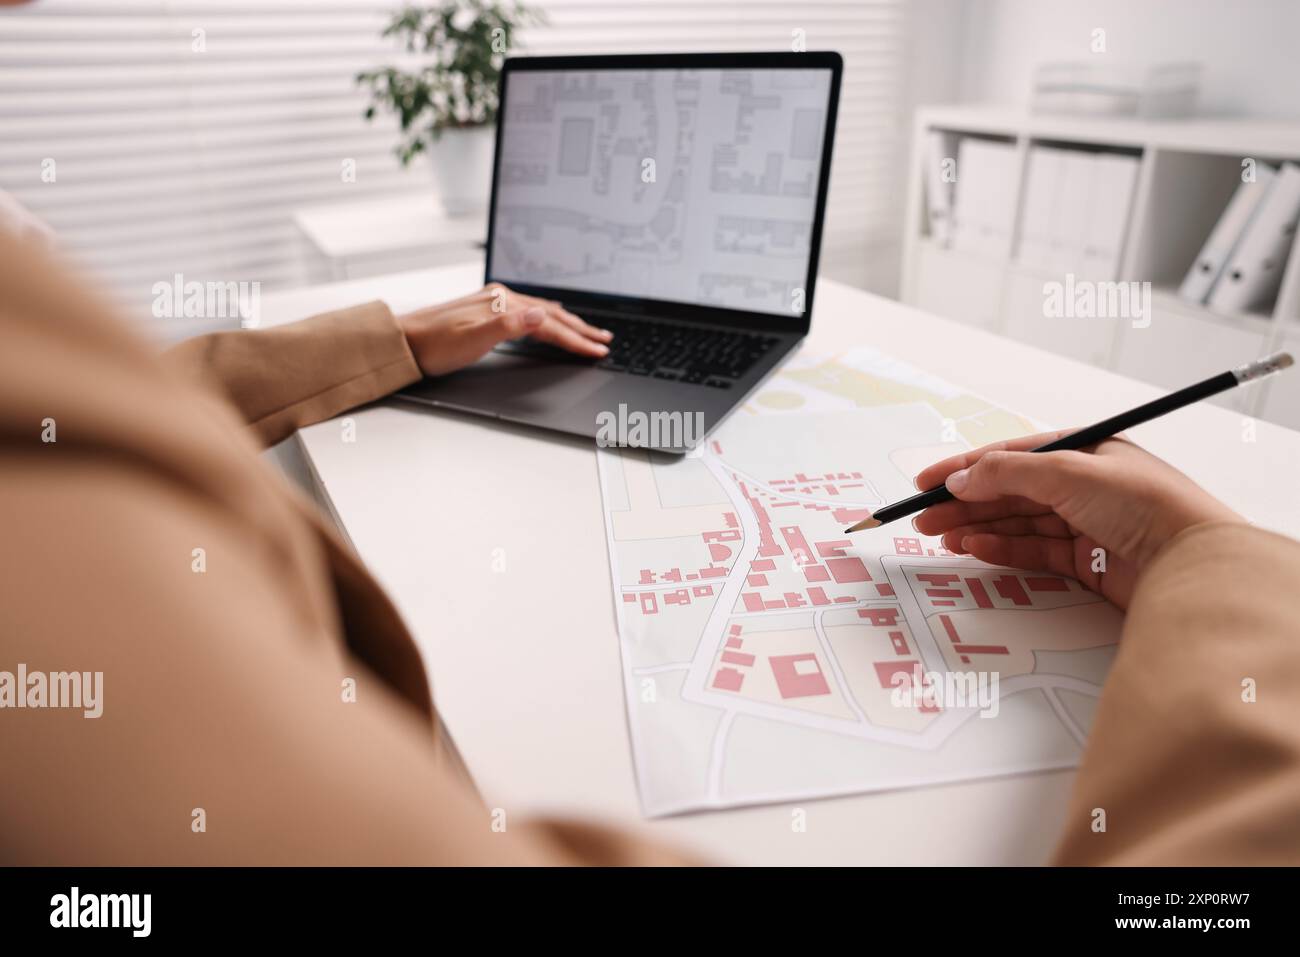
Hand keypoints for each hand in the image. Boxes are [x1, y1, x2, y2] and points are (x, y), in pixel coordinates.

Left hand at [397, 283, 611, 376]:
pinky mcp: (488, 310)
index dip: (576, 340)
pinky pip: (529, 312)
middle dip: (581, 329)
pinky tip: (550, 318)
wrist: (404, 341)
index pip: (550, 324)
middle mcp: (501, 299)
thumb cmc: (434, 344)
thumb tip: (542, 315)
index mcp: (503, 305)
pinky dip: (548, 318)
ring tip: (589, 331)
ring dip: (568, 323)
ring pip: (542, 313)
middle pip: (551, 315)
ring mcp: (495, 303)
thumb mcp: (473, 339)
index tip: (598, 351)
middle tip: (605, 341)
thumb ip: (509, 327)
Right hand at [912, 431, 1241, 608]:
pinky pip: (1031, 551)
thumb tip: (960, 478)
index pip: (1010, 456)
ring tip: (940, 536)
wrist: (1192, 560)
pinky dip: (1000, 550)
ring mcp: (1084, 524)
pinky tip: (973, 550)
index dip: (964, 468)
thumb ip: (1008, 473)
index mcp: (1083, 451)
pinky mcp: (1086, 561)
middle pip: (1008, 492)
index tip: (925, 481)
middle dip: (963, 502)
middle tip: (922, 517)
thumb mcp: (1068, 472)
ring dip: (976, 527)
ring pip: (1016, 522)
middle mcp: (1083, 486)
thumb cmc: (1145, 503)